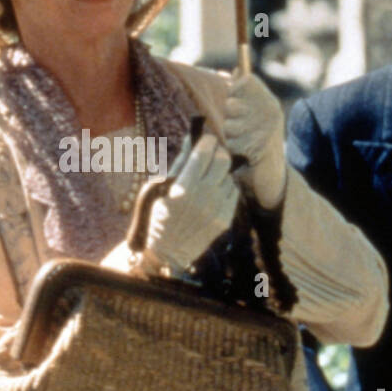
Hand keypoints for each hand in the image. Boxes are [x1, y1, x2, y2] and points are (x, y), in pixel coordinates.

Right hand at [145, 133, 238, 272]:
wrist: (168, 252)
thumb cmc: (159, 216)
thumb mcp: (161, 188)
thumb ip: (179, 162)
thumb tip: (191, 138)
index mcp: (183, 189)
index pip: (204, 153)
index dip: (206, 141)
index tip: (205, 139)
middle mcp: (203, 198)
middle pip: (223, 160)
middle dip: (217, 153)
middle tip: (210, 154)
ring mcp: (217, 210)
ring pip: (229, 176)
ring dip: (220, 172)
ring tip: (208, 178)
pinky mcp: (225, 219)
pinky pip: (233, 192)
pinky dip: (225, 187)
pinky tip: (213, 192)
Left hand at [222, 73, 286, 209]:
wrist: (272, 180)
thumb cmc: (255, 146)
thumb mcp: (250, 117)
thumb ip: (240, 95)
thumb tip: (228, 72)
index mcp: (268, 101)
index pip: (245, 80)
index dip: (233, 90)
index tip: (234, 103)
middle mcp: (272, 111)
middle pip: (231, 103)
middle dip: (228, 120)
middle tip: (240, 132)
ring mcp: (268, 128)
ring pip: (229, 124)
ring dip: (230, 137)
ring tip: (242, 145)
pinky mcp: (261, 146)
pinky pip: (232, 142)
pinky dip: (233, 151)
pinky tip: (244, 156)